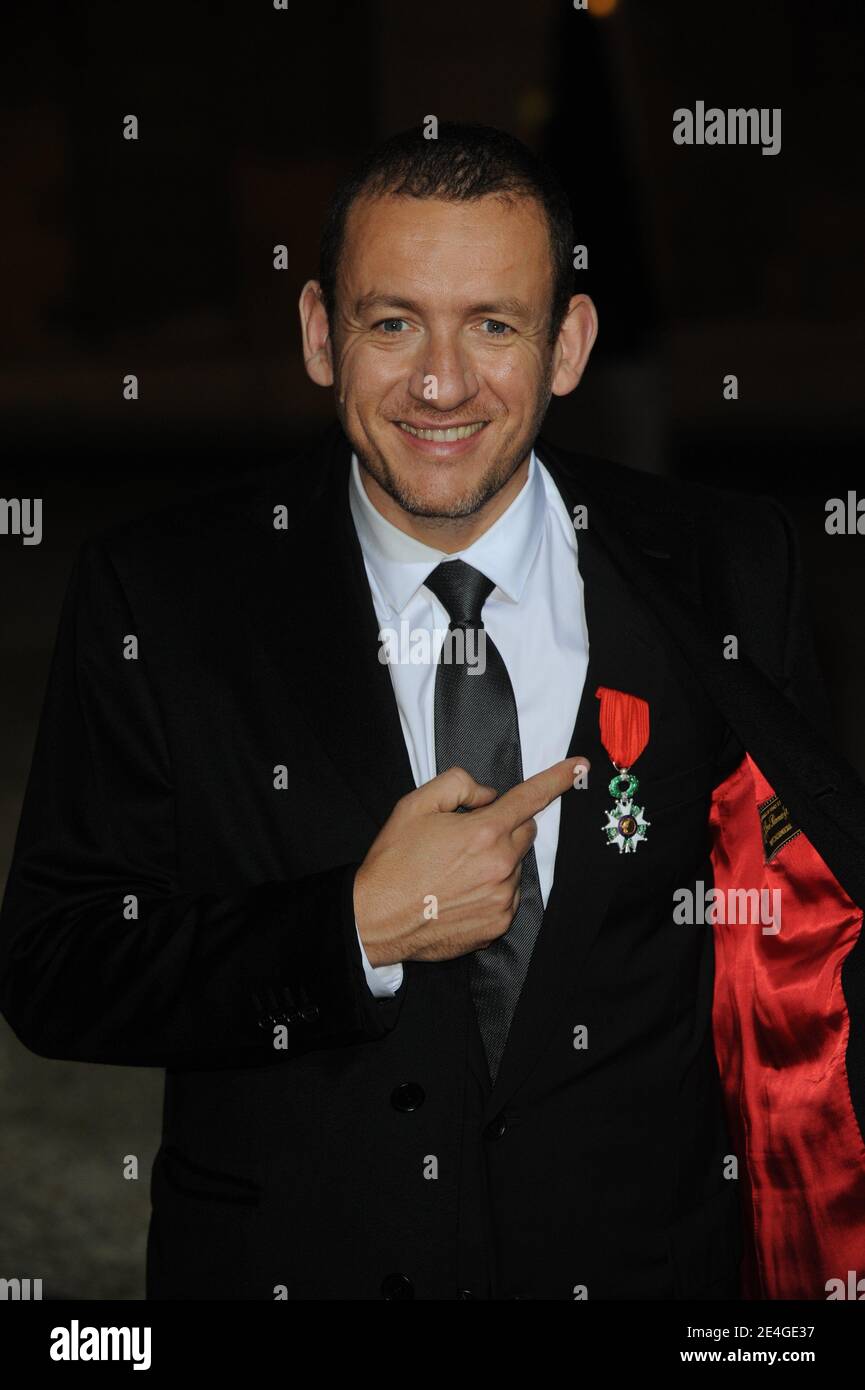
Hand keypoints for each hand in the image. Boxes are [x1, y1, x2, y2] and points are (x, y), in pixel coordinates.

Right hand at [354, 757, 588, 965]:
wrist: (375, 918)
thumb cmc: (393, 861)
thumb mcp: (415, 804)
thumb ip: (459, 785)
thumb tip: (488, 795)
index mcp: (484, 832)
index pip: (531, 797)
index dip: (558, 778)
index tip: (579, 767)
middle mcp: (501, 866)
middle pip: (525, 833)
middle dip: (504, 828)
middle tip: (466, 838)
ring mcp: (502, 899)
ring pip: (515, 867)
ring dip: (496, 862)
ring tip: (455, 872)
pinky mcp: (497, 925)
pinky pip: (507, 897)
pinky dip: (490, 890)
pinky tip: (459, 893)